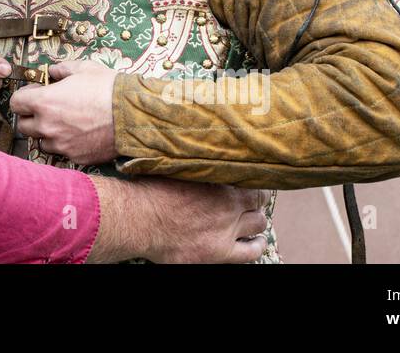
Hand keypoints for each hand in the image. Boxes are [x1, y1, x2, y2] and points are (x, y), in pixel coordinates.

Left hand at [10, 59, 116, 163]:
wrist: (134, 114)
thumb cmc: (108, 88)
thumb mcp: (84, 68)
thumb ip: (62, 69)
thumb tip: (53, 71)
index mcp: (44, 102)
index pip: (16, 103)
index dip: (24, 96)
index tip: (36, 93)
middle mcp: (47, 126)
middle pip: (23, 125)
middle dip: (31, 116)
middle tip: (46, 109)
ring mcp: (61, 145)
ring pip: (41, 141)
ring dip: (47, 133)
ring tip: (64, 123)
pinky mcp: (75, 157)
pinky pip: (62, 152)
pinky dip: (66, 144)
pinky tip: (79, 134)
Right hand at [89, 176, 272, 263]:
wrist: (140, 219)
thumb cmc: (151, 190)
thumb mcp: (175, 167)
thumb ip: (195, 163)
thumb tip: (197, 146)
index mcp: (221, 182)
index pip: (252, 183)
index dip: (253, 185)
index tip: (248, 186)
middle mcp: (229, 206)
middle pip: (258, 204)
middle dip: (255, 203)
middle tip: (249, 203)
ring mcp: (227, 231)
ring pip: (259, 225)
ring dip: (257, 222)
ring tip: (253, 220)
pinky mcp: (220, 253)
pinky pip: (251, 252)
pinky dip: (257, 246)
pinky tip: (257, 243)